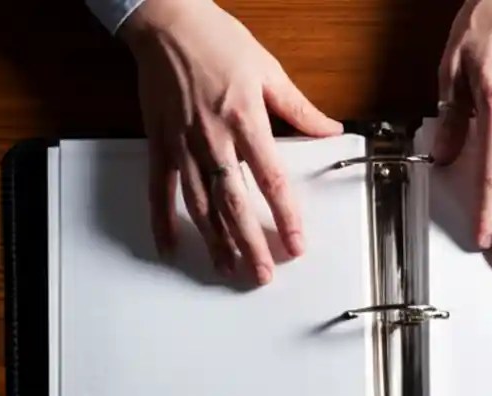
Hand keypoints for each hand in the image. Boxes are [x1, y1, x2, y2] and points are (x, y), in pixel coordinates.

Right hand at [122, 0, 342, 284]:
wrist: (166, 22)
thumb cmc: (218, 41)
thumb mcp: (269, 71)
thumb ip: (300, 109)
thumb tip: (332, 130)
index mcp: (246, 121)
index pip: (272, 180)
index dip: (284, 217)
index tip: (295, 244)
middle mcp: (213, 138)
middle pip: (234, 203)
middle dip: (249, 243)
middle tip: (261, 274)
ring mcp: (182, 144)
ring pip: (199, 204)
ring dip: (214, 240)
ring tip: (227, 267)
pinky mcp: (159, 143)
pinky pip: (159, 189)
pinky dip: (162, 220)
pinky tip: (170, 245)